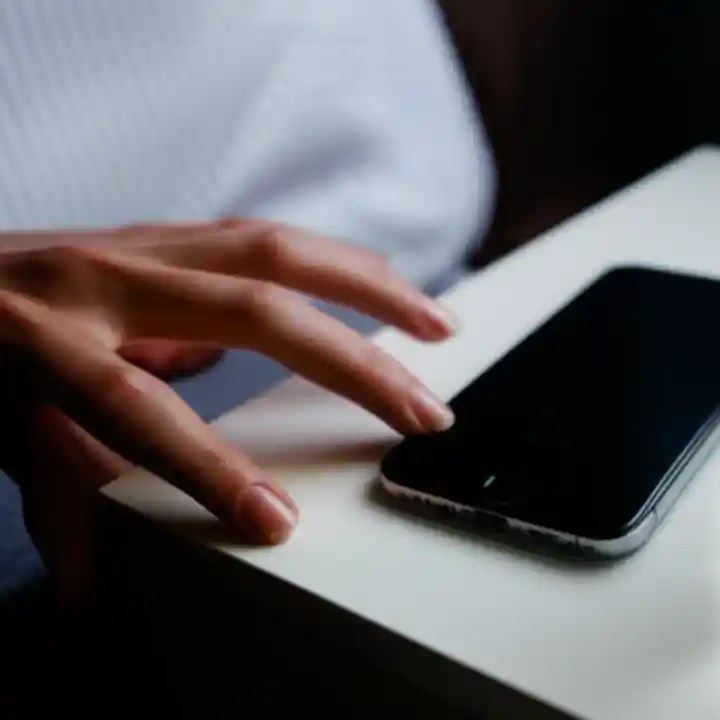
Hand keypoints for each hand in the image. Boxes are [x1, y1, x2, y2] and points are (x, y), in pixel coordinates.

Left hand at [0, 220, 456, 600]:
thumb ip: (51, 500)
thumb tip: (85, 599)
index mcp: (41, 339)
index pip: (136, 406)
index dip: (210, 468)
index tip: (278, 521)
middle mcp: (101, 277)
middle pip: (253, 309)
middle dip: (353, 365)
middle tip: (422, 415)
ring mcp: (137, 243)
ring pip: (277, 249)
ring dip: (371, 288)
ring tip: (441, 324)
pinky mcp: (164, 233)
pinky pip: (266, 236)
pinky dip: (337, 262)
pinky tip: (384, 284)